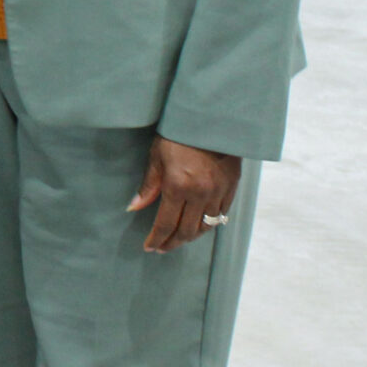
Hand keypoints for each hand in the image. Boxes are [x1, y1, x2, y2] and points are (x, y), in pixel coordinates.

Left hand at [127, 136, 240, 252]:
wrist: (212, 118)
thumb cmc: (178, 134)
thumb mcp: (157, 156)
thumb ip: (148, 186)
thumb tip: (134, 208)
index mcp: (178, 186)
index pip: (165, 223)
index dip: (157, 238)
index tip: (149, 247)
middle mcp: (200, 193)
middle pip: (186, 230)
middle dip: (172, 242)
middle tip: (162, 248)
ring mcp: (218, 192)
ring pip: (205, 226)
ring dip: (191, 237)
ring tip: (179, 239)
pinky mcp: (232, 187)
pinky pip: (221, 215)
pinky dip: (209, 224)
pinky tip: (199, 226)